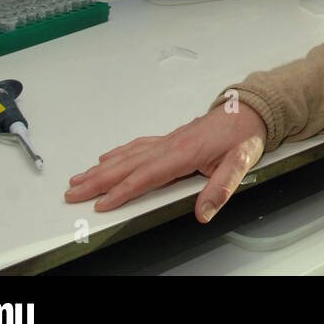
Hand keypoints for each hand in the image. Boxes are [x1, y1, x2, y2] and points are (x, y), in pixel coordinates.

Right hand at [65, 102, 266, 222]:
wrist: (250, 111)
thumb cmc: (243, 136)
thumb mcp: (240, 164)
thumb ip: (220, 189)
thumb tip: (203, 212)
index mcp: (184, 153)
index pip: (146, 176)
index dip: (122, 192)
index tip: (101, 205)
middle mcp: (170, 145)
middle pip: (127, 166)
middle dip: (97, 181)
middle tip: (72, 193)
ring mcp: (168, 140)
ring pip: (128, 156)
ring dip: (101, 169)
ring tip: (79, 179)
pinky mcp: (171, 138)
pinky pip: (137, 146)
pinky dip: (118, 154)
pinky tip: (107, 159)